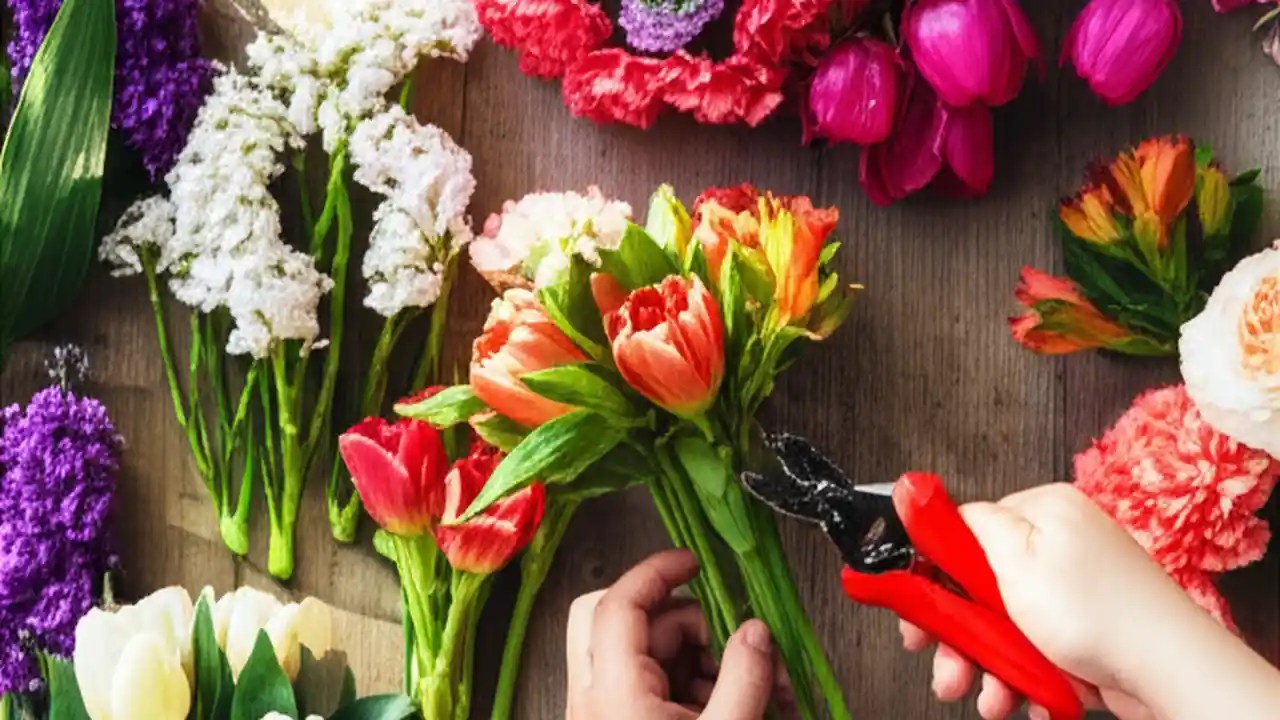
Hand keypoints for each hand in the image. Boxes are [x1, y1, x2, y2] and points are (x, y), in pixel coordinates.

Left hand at [565, 549, 780, 719]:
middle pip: (618, 619)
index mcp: (612, 693)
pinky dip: (685, 680)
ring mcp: (599, 713)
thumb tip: (755, 632)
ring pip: (637, 649)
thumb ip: (745, 679)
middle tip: (721, 634)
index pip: (619, 604)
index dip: (657, 572)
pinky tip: (724, 702)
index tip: (692, 562)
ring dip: (692, 654)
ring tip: (742, 683)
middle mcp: (593, 698)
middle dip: (677, 616)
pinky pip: (643, 681)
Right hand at [899, 483, 1206, 719]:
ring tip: (989, 699)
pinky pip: (1040, 648)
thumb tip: (928, 500)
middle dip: (961, 637)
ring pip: (1008, 626)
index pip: (965, 534)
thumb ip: (968, 527)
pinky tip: (1027, 696)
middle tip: (946, 668)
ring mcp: (1076, 587)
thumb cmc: (1100, 615)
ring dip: (990, 667)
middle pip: (982, 587)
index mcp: (1042, 511)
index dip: (935, 578)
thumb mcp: (1016, 559)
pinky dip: (1028, 675)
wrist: (1168, 670)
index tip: (917, 614)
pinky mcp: (1089, 626)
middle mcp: (1060, 544)